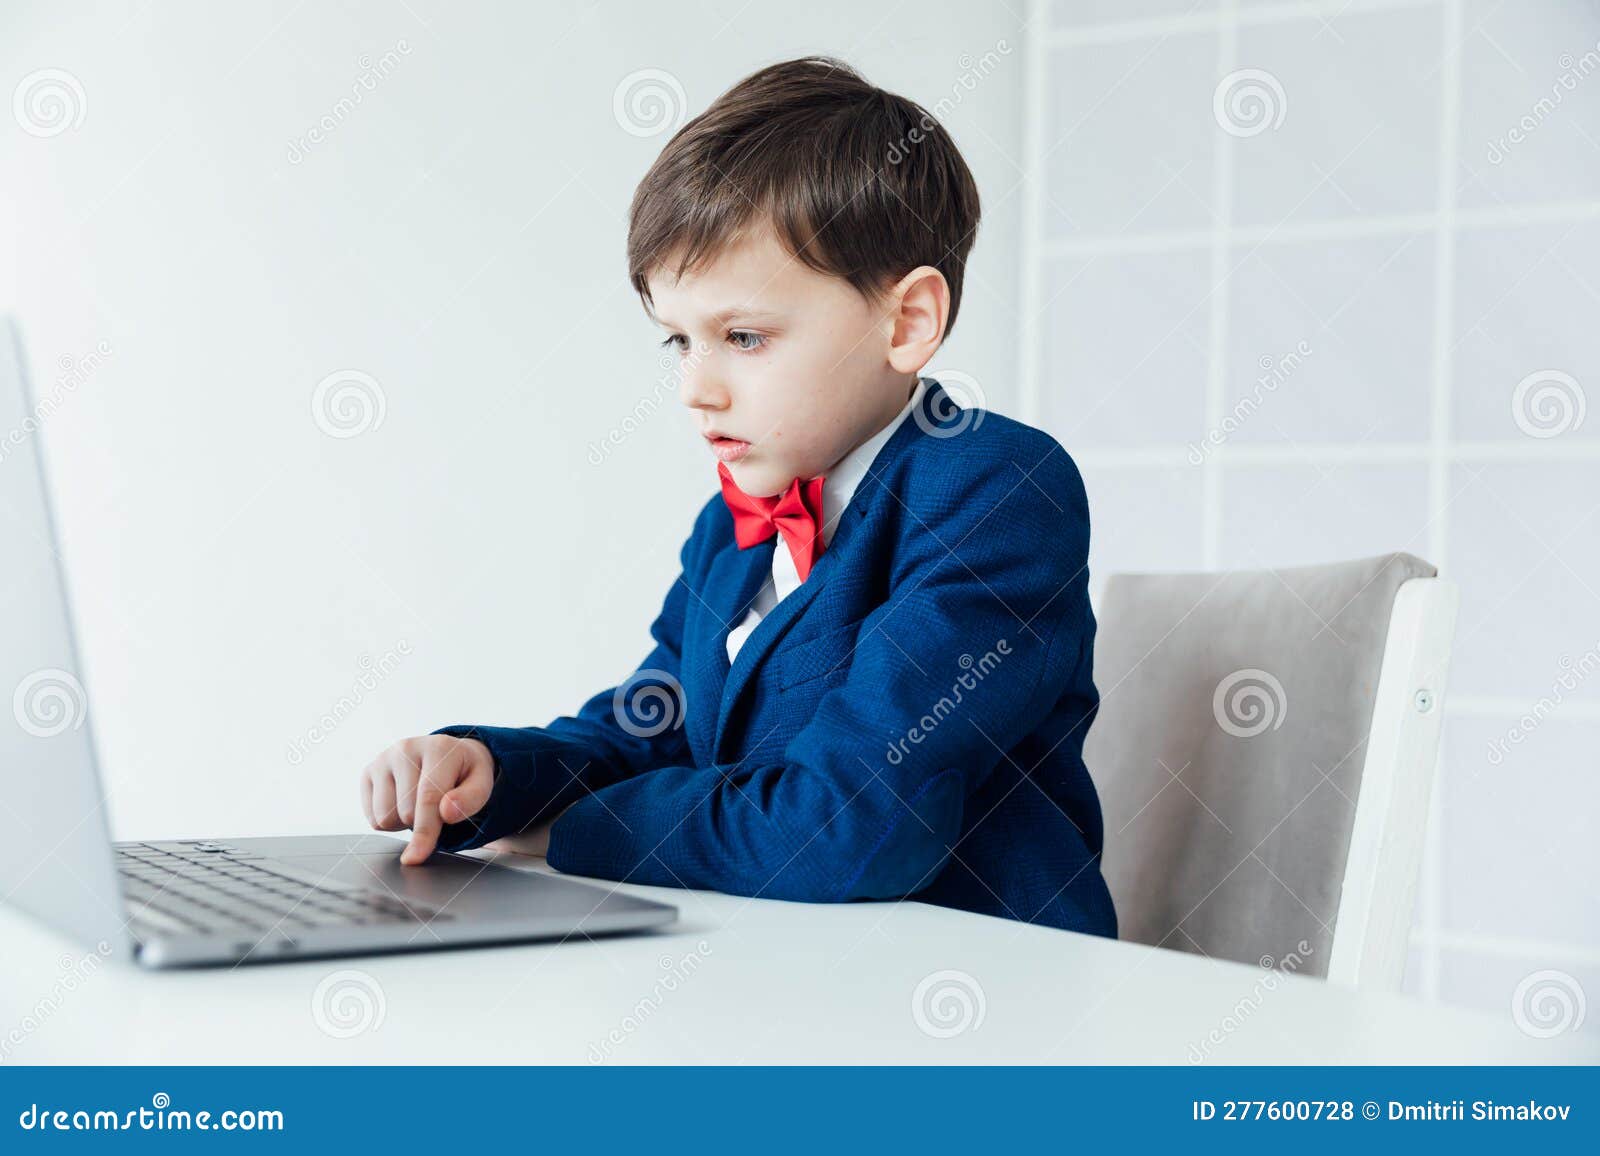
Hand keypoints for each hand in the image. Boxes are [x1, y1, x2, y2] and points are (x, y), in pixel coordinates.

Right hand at [360, 735, 494, 864]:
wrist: (447, 755)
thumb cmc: (464, 774)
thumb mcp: (481, 784)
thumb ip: (471, 799)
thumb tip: (447, 812)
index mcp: (438, 747)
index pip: (428, 797)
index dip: (425, 830)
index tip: (417, 856)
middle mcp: (406, 748)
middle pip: (405, 811)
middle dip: (422, 823)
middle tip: (437, 809)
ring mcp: (383, 759)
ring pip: (384, 817)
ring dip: (403, 822)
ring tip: (419, 805)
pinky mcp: (368, 772)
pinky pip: (372, 818)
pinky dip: (389, 821)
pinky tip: (403, 804)